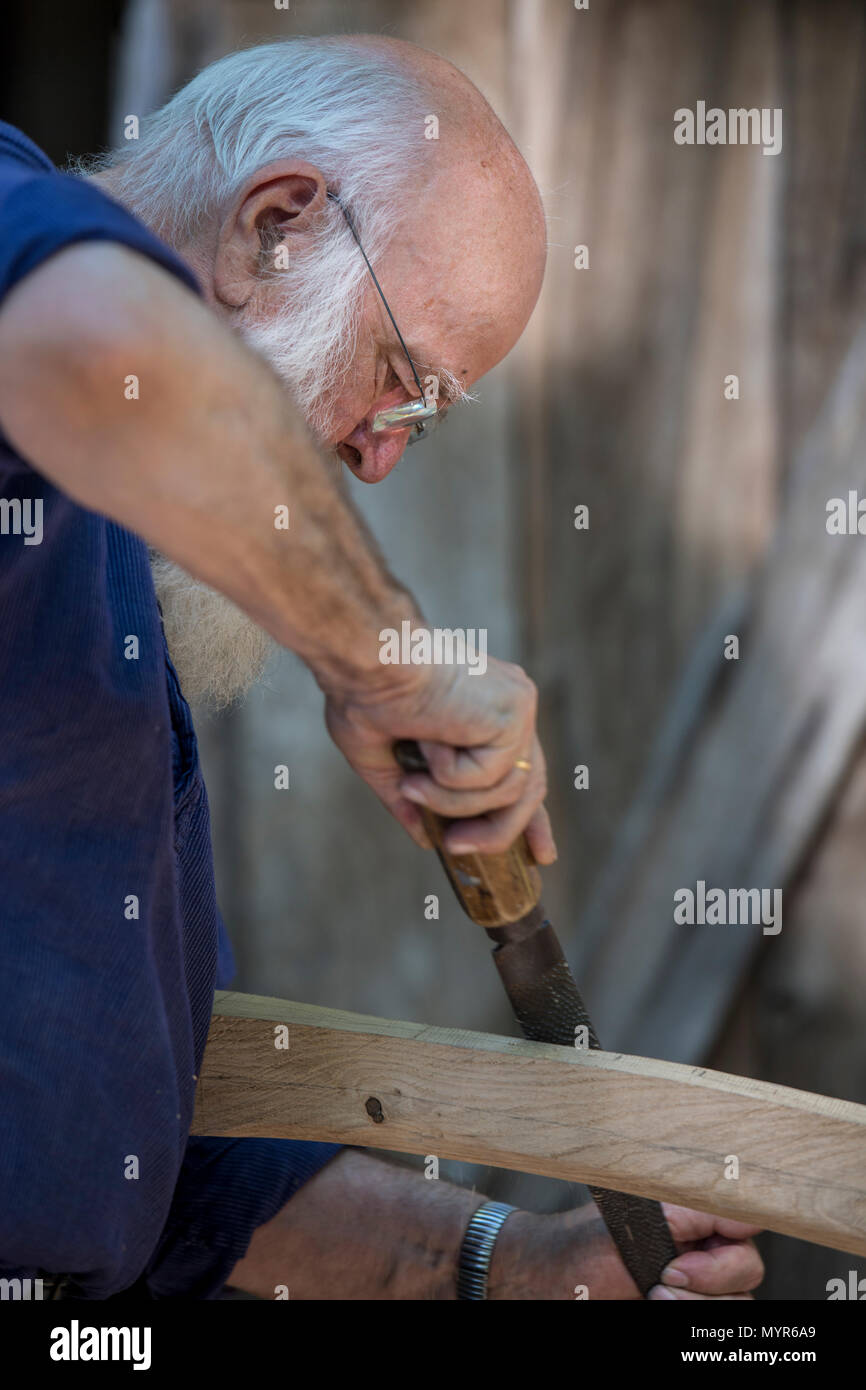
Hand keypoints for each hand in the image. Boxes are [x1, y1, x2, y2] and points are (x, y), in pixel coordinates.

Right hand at [323, 655, 555, 861]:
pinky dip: (450, 775)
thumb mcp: (383, 758)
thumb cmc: (365, 693)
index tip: (540, 854)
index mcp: (486, 714)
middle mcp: (510, 708)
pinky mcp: (515, 710)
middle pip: (529, 788)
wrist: (368, 658)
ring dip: (451, 801)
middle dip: (505, 831)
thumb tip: (426, 839)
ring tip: (412, 782)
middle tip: (458, 847)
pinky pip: (492, 776)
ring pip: (508, 792)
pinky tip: (427, 742)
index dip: (531, 818)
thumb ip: (410, 797)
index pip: (522, 772)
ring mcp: (517, 708)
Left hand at [489, 1201, 763, 1299]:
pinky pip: (713, 1325)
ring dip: (698, 1302)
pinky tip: (659, 1305)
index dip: (737, 1234)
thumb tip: (741, 1201)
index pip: (746, 1218)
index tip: (706, 1246)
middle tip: (664, 1278)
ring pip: (738, 1301)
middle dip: (712, 1279)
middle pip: (748, 1269)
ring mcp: (693, 1287)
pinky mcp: (683, 1307)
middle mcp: (700, 1251)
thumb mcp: (641, 1219)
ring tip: (654, 1295)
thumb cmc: (583, 1250)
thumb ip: (695, 1209)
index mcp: (692, 1217)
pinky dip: (692, 1312)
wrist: (546, 1287)